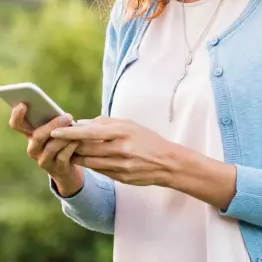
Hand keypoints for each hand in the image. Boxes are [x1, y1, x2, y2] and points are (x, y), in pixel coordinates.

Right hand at [9, 103, 83, 195]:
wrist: (68, 165)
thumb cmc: (60, 140)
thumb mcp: (55, 128)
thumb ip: (52, 120)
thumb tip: (61, 112)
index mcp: (30, 134)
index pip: (17, 125)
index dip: (17, 115)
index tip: (23, 104)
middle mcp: (33, 148)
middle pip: (37, 136)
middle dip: (53, 125)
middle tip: (68, 116)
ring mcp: (43, 160)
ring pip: (51, 147)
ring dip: (65, 136)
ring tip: (76, 126)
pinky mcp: (56, 168)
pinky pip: (63, 156)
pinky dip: (71, 146)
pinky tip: (78, 139)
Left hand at [51, 117, 176, 185]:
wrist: (166, 162)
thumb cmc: (147, 139)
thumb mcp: (129, 125)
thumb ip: (106, 123)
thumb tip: (82, 123)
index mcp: (122, 132)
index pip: (90, 132)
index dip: (71, 133)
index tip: (55, 131)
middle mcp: (120, 149)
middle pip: (86, 148)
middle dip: (69, 145)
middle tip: (57, 141)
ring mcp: (120, 165)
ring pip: (89, 161)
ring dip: (76, 156)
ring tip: (67, 150)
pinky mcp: (120, 177)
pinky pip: (98, 170)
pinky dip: (89, 164)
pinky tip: (84, 159)